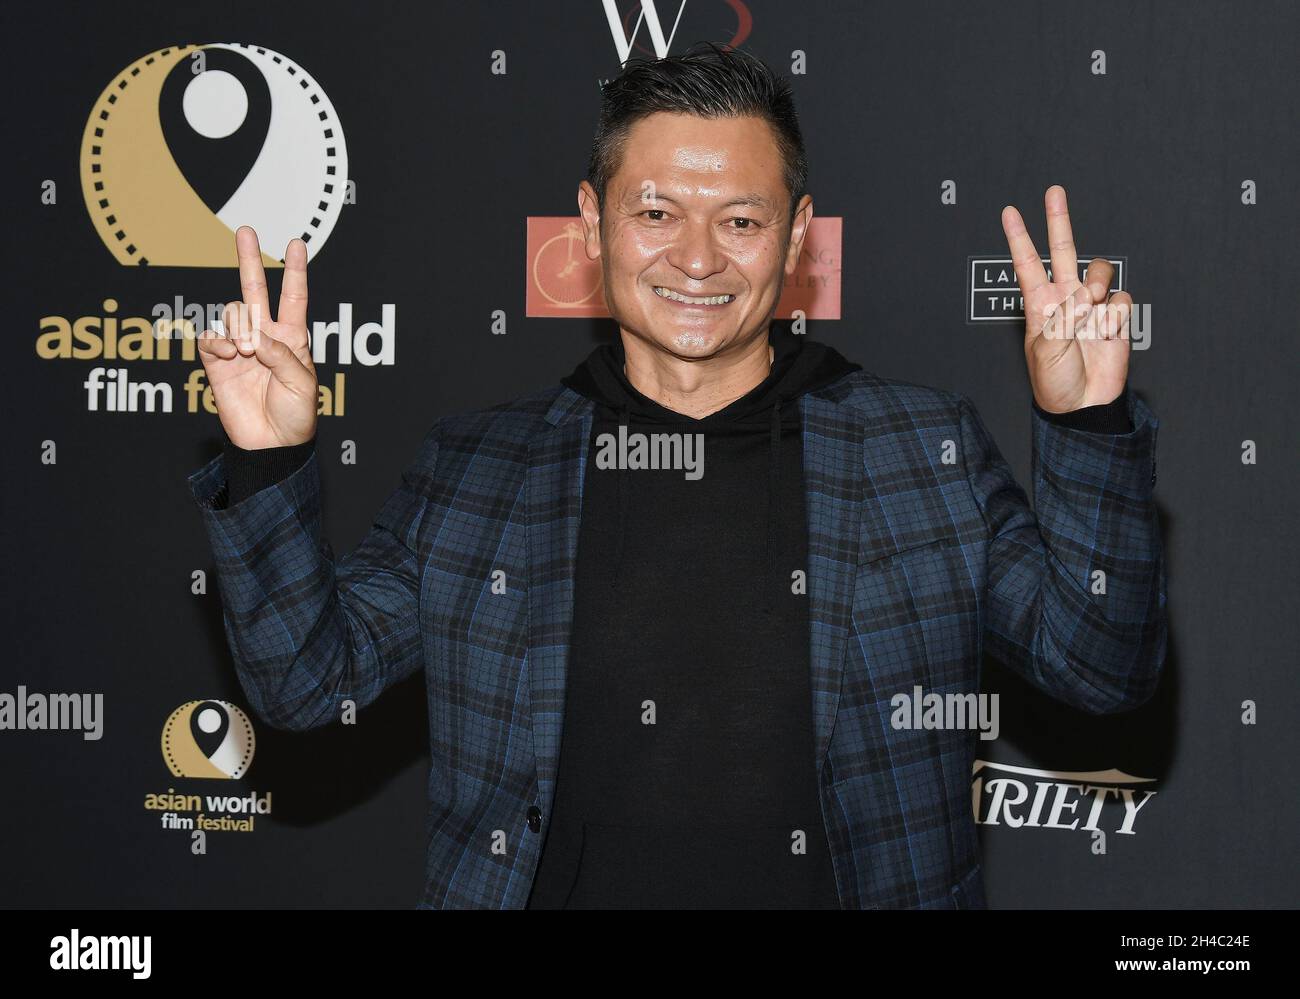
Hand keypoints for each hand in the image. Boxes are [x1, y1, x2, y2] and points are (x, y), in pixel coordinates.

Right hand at [198, 227, 317, 447]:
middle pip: (255, 290)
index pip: (293, 297)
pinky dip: (217, 342)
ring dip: (238, 327)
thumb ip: (282, 356)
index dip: (295, 271)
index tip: (296, 243)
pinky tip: (227, 355)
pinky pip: (210, 338)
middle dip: (250, 260)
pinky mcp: (217, 363)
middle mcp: (264, 337)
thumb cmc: (296, 416)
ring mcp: (239, 348)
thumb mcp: (302, 385)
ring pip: (231, 314)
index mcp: (292, 338)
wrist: (272, 444)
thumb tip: (254, 337)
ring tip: (245, 353)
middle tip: (247, 230)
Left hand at [1001, 185, 1131, 412]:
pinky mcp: (1115, 316)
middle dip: (1058, 220)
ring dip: (1096, 284)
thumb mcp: (1047, 351)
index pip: (1027, 263)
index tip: (1009, 212)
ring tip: (1090, 308)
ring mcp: (1091, 305)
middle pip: (1063, 250)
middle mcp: (1065, 298)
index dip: (1018, 238)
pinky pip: (1121, 299)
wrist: (1084, 404)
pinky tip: (1106, 332)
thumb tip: (1085, 296)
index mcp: (1040, 305)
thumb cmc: (1056, 382)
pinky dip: (1115, 314)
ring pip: (1098, 270)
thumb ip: (1063, 319)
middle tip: (1054, 191)